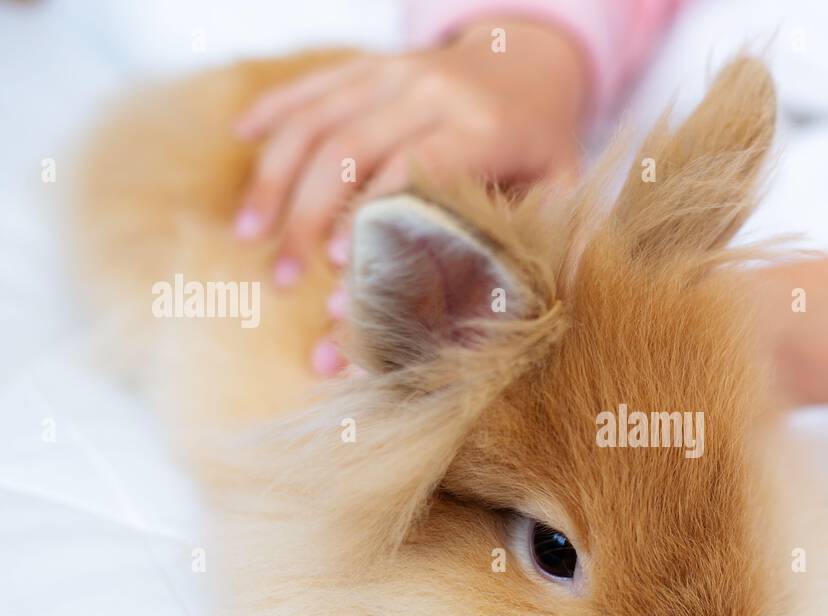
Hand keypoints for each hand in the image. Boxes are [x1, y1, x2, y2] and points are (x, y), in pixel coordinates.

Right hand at [231, 20, 588, 372]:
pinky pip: (309, 85)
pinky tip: (240, 141)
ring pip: (316, 121)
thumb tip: (500, 316)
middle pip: (346, 152)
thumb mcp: (560, 189)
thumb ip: (534, 240)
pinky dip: (272, 113)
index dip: (366, 225)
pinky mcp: (368, 64)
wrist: (533, 59)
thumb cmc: (542, 144)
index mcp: (480, 128)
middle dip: (305, 219)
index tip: (335, 277)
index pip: (407, 176)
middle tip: (282, 277)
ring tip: (247, 235)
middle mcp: (430, 91)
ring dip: (275, 179)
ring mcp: (393, 72)